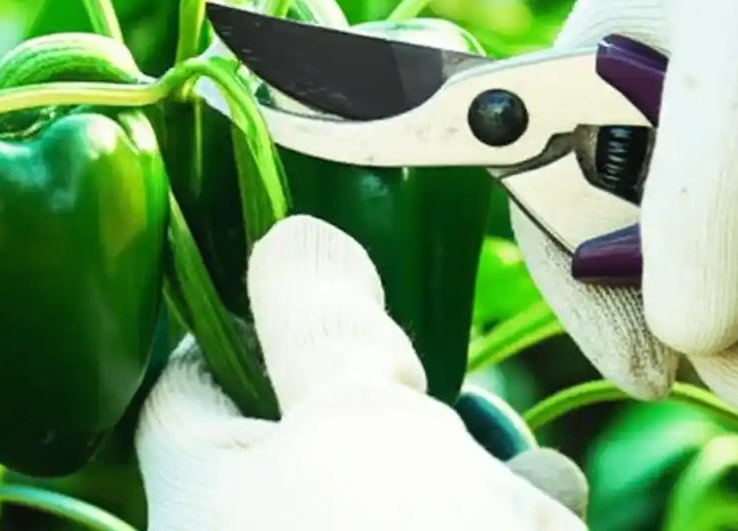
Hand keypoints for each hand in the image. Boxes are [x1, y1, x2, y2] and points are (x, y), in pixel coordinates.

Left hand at [135, 216, 587, 529]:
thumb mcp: (360, 421)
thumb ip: (323, 324)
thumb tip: (290, 234)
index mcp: (205, 491)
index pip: (193, 379)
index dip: (243, 317)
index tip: (312, 281)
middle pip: (317, 431)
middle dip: (396, 401)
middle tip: (443, 387)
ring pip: (402, 491)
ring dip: (469, 466)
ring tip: (518, 471)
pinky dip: (499, 522)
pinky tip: (543, 516)